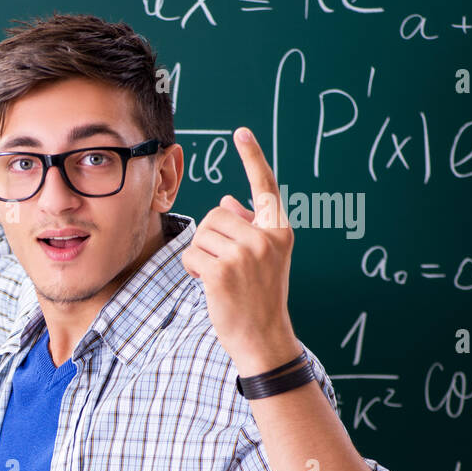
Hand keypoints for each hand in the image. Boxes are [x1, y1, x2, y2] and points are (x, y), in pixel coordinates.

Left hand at [180, 127, 301, 376]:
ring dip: (199, 255)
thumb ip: (249, 227)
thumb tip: (227, 199)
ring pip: (201, 234)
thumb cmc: (259, 297)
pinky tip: (206, 283)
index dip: (253, 157)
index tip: (241, 132)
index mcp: (280, 230)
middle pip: (216, 214)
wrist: (263, 338)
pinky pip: (190, 254)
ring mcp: (246, 254)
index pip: (265, 187)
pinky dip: (191, 268)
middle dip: (210, 237)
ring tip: (217, 276)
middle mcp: (267, 238)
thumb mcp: (264, 258)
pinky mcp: (223, 271)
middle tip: (222, 264)